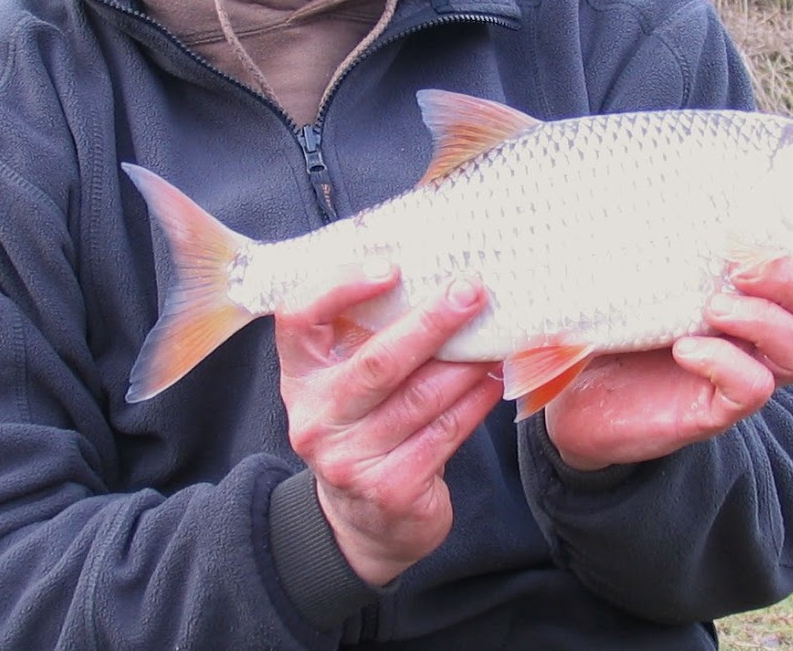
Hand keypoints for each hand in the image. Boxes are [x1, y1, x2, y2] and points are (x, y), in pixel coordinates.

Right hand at [274, 267, 502, 585]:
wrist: (366, 523)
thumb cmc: (366, 427)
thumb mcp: (347, 382)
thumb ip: (368, 336)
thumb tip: (434, 276)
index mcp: (300, 377)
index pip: (298, 318)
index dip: (339, 287)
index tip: (391, 268)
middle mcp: (316, 418)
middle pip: (376, 361)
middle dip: (431, 322)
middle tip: (470, 291)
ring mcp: (350, 459)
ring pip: (419, 397)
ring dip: (465, 362)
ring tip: (495, 335)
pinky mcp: (392, 489)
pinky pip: (444, 432)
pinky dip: (475, 401)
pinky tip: (493, 380)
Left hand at [543, 224, 792, 471]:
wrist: (576, 383)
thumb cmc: (624, 304)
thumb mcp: (656, 254)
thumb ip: (686, 219)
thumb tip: (690, 152)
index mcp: (769, 291)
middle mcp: (771, 333)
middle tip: (741, 267)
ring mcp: (749, 370)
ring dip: (766, 322)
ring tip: (712, 307)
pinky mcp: (718, 408)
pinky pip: (754, 390)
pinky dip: (727, 362)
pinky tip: (686, 348)